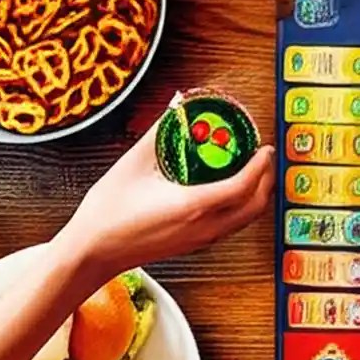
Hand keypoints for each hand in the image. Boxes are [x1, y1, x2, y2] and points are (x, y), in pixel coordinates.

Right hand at [55, 121, 274, 281]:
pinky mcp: (194, 244)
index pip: (243, 186)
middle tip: (263, 157)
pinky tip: (229, 190)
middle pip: (254, 206)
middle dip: (266, 180)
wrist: (93, 251)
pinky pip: (231, 225)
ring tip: (252, 170)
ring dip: (256, 194)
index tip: (264, 147)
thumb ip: (159, 133)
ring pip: (245, 219)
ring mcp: (201, 239)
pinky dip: (241, 206)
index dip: (260, 166)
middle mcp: (204, 226)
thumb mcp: (133, 164)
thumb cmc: (109, 212)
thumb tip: (176, 108)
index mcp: (193, 206)